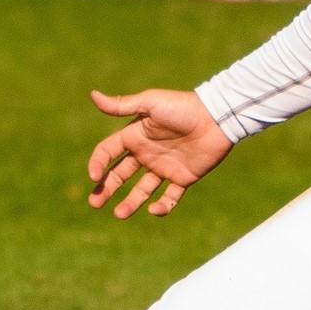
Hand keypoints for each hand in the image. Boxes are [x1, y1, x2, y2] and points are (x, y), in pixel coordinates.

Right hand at [86, 89, 232, 218]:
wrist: (218, 117)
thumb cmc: (183, 107)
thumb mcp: (150, 103)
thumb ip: (122, 105)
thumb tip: (93, 95)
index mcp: (135, 135)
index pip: (108, 152)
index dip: (98, 163)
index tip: (94, 176)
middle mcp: (147, 153)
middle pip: (120, 174)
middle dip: (105, 188)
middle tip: (94, 203)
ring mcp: (164, 167)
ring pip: (142, 190)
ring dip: (130, 203)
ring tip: (120, 214)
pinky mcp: (183, 178)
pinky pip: (170, 197)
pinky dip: (162, 207)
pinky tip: (153, 210)